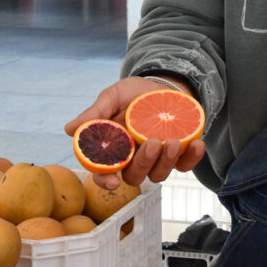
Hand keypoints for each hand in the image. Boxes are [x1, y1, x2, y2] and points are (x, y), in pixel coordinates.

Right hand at [65, 76, 205, 189]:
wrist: (164, 85)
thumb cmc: (134, 93)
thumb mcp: (113, 97)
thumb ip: (96, 113)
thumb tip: (69, 129)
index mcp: (115, 150)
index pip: (105, 173)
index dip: (106, 181)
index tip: (113, 181)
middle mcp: (135, 159)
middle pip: (134, 176)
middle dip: (143, 164)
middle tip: (152, 143)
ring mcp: (158, 158)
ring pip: (159, 174)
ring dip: (166, 161)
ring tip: (173, 140)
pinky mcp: (180, 154)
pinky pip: (186, 165)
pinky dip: (192, 157)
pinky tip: (197, 144)